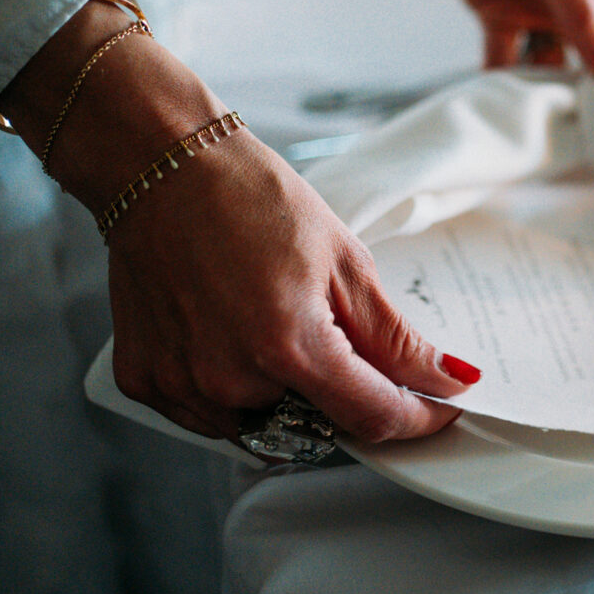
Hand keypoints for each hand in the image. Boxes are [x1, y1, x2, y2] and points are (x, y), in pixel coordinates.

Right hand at [103, 131, 476, 442]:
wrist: (161, 167)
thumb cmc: (247, 197)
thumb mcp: (344, 261)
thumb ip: (395, 337)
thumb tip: (446, 378)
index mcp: (287, 346)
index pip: (372, 418)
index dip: (417, 416)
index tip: (437, 405)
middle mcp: (229, 380)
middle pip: (318, 424)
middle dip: (344, 393)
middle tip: (335, 333)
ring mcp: (182, 387)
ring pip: (264, 426)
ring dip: (286, 396)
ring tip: (273, 322)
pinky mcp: (146, 384)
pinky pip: (211, 415)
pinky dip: (234, 389)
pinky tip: (232, 333)